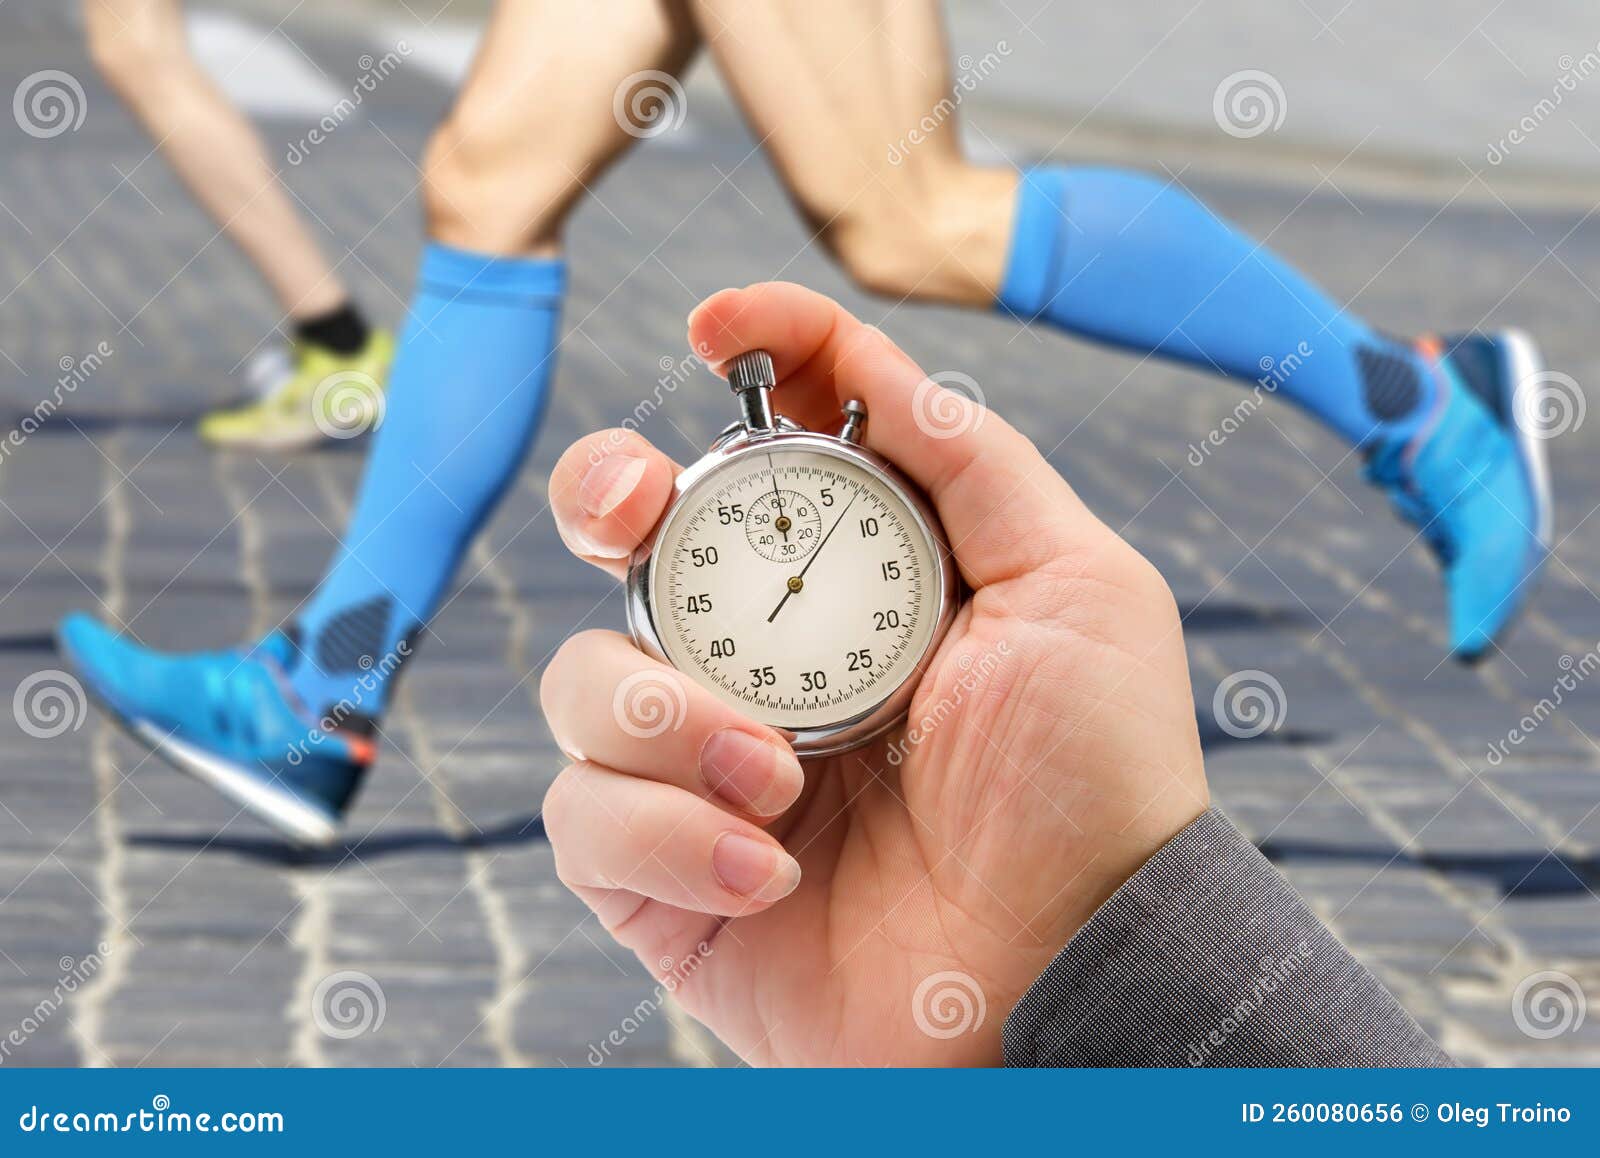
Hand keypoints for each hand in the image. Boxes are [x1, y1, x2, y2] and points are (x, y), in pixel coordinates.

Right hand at [540, 283, 1207, 1065]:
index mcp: (855, 580)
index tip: (718, 328)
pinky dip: (671, 833)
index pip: (766, 446)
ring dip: (669, 716)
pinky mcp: (661, 872)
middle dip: (606, 492)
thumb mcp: (1074, 588)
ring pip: (584, 679)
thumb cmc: (1092, 786)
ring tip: (781, 781)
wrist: (1071, 975)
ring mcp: (702, 766)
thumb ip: (973, 459)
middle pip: (623, 536)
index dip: (742, 364)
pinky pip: (586, 816)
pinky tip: (772, 869)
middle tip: (638, 512)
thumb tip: (871, 356)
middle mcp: (764, 658)